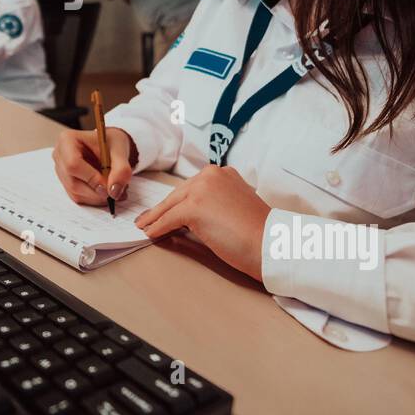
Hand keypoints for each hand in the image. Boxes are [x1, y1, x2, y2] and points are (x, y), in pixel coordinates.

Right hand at [52, 127, 133, 205]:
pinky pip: (79, 197)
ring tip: (115, 190)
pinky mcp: (66, 182)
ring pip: (76, 193)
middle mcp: (60, 155)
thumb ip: (121, 169)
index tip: (109, 185)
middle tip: (117, 191)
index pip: (73, 164)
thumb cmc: (111, 143)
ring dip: (97, 197)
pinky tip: (107, 191)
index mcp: (67, 140)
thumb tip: (114, 191)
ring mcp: (61, 170)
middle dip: (97, 191)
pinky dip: (95, 198)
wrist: (109, 146)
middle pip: (73, 182)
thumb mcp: (120, 150)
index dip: (91, 178)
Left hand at [134, 165, 271, 280]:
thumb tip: (190, 215)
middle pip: (178, 194)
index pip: (192, 187)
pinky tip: (150, 234)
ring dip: (155, 218)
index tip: (165, 208)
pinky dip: (157, 228)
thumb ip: (215, 202)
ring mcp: (201, 190)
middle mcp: (211, 175)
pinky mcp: (193, 208)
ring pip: (171, 206)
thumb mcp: (235, 205)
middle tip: (147, 217)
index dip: (176, 200)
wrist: (270, 242)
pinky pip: (168, 219)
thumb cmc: (258, 232)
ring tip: (144, 226)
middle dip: (161, 208)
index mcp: (222, 172)